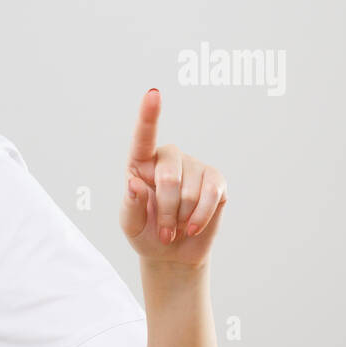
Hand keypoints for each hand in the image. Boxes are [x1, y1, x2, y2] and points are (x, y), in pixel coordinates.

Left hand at [119, 88, 227, 267]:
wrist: (173, 252)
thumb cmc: (146, 232)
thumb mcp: (130, 223)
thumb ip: (130, 204)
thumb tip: (135, 183)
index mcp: (141, 163)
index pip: (143, 137)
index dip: (149, 115)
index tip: (153, 93)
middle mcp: (169, 158)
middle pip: (168, 178)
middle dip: (165, 211)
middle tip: (163, 231)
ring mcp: (194, 166)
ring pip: (190, 191)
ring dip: (181, 218)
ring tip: (176, 226)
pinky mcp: (216, 180)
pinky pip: (212, 195)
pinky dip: (201, 216)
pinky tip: (193, 226)